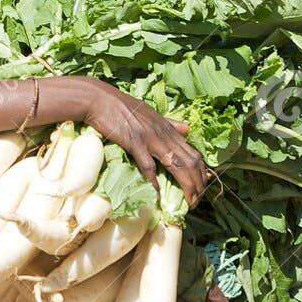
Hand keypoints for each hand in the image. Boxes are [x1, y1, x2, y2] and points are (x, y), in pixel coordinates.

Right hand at [84, 82, 209, 205]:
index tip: (202, 188)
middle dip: (198, 184)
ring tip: (188, 202)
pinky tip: (157, 193)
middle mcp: (164, 134)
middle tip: (197, 201)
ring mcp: (150, 138)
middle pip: (190, 162)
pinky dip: (154, 180)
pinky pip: (148, 165)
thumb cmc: (122, 106)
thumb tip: (187, 128)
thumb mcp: (151, 113)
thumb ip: (169, 123)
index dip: (202, 173)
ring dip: (185, 186)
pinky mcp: (134, 142)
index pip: (194, 153)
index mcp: (168, 128)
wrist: (99, 99)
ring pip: (176, 165)